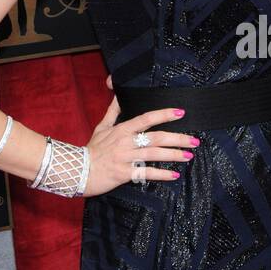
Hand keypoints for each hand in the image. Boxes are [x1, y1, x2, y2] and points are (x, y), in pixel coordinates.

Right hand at [82, 72, 200, 195]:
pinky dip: (161, 174)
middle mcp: (125, 142)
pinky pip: (146, 173)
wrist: (76, 170)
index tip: (180, 113)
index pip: (146, 118)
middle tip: (194, 140)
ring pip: (154, 154)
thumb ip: (113, 112)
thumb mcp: (101, 127)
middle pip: (156, 137)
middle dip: (178, 138)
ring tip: (189, 156)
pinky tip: (174, 175)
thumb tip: (118, 95)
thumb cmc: (91, 149)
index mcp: (122, 129)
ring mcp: (125, 158)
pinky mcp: (124, 173)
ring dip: (173, 155)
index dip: (164, 114)